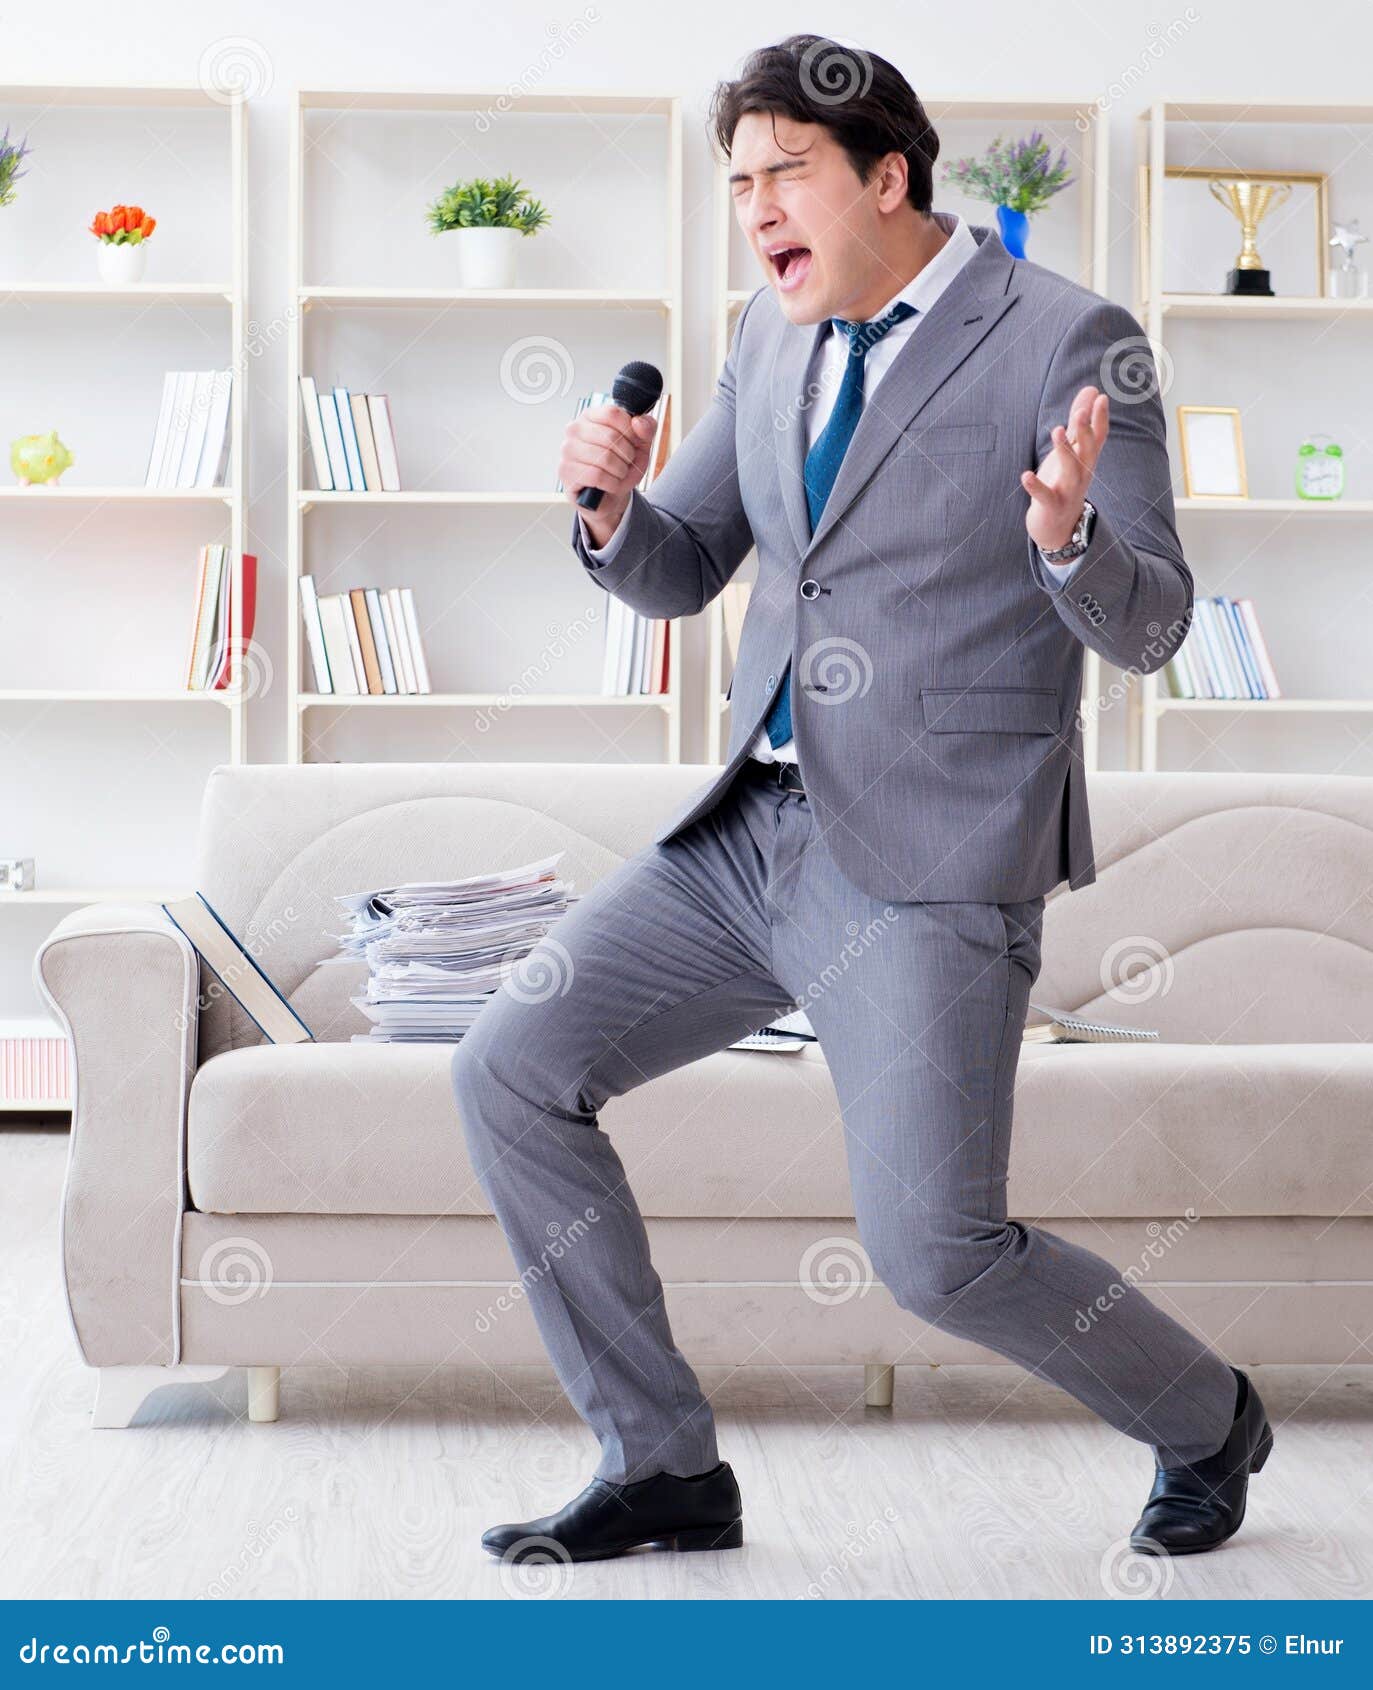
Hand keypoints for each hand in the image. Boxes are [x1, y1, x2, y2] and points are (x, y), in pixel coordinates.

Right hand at [560, 402, 657, 546]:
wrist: (609, 495)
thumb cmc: (621, 466)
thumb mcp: (640, 446)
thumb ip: (646, 429)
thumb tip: (638, 422)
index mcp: (591, 416)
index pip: (613, 414)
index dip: (631, 431)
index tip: (635, 442)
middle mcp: (574, 429)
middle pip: (611, 437)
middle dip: (628, 455)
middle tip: (626, 463)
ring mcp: (567, 450)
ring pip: (605, 458)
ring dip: (620, 471)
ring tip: (618, 474)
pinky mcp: (566, 471)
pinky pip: (596, 476)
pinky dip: (611, 483)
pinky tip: (610, 484)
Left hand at [1021, 384, 1107, 551]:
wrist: (1057, 527)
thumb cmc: (1063, 482)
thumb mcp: (1072, 451)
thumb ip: (1078, 422)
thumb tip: (1092, 391)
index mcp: (1086, 460)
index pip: (1098, 437)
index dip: (1101, 419)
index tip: (1102, 397)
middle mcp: (1082, 474)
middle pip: (1088, 451)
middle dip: (1085, 432)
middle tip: (1080, 412)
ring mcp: (1068, 491)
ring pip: (1071, 470)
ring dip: (1065, 451)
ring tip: (1056, 431)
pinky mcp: (1051, 506)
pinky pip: (1044, 495)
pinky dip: (1036, 486)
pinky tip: (1026, 476)